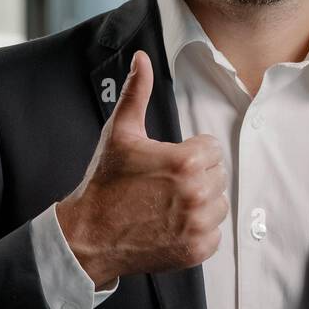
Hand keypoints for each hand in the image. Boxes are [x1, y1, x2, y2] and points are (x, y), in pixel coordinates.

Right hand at [56, 50, 227, 288]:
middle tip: (164, 185)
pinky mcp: (197, 249)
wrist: (89, 235)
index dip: (190, 153)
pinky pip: (214, 233)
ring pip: (218, 204)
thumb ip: (137, 92)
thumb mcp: (120, 133)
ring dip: (200, 204)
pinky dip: (197, 230)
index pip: (213, 149)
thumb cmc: (105, 184)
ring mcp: (199, 224)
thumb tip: (142, 59)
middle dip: (196, 177)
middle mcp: (197, 192)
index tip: (167, 164)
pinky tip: (171, 225)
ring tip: (168, 204)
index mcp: (186, 161)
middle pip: (218, 176)